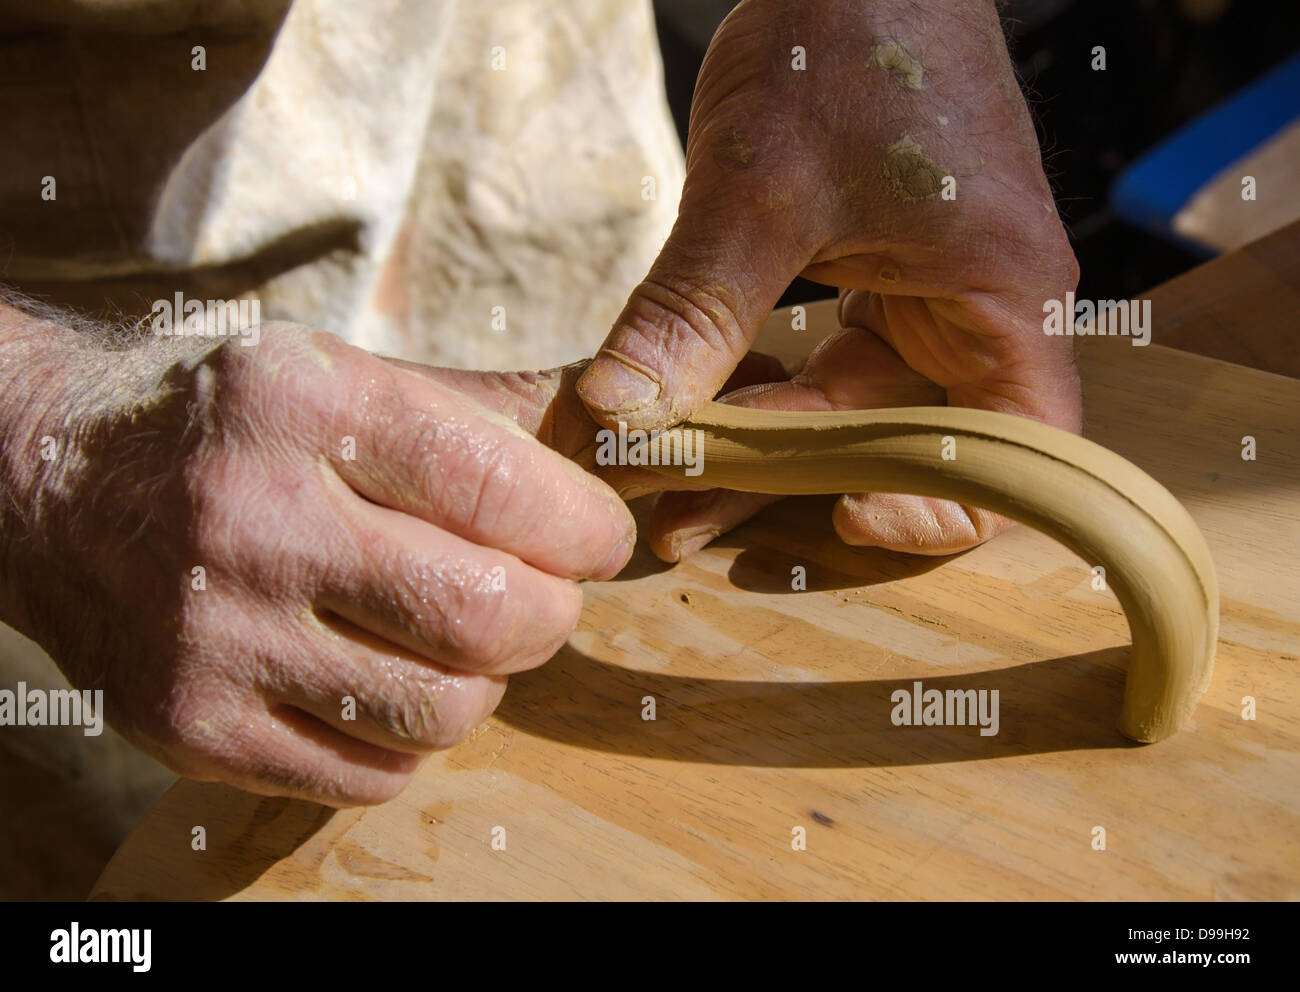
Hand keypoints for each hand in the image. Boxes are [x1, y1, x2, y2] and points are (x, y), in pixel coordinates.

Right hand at [0, 317, 633, 805]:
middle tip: (543, 597)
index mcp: (302, 407)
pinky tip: (389, 684)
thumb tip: (608, 457)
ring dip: (486, 682)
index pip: (495, 485)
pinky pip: (371, 774)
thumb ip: (474, 415)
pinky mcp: (189, 726)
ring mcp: (213, 636)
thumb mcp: (340, 374)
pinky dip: (414, 737)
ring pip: (440, 709)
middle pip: (482, 613)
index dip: (582, 525)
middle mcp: (250, 521)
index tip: (599, 538)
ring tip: (457, 641)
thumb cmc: (229, 426)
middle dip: (552, 614)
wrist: (54, 487)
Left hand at [575, 0, 1081, 559]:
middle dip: (795, 491)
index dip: (944, 505)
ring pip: (850, 415)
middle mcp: (978, 310)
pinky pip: (823, 368)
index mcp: (1005, 294)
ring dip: (758, 452)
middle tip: (682, 520)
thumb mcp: (759, 185)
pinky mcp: (878, 283)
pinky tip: (680, 413)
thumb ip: (692, 308)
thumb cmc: (845, 37)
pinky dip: (757, 395)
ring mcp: (928, 298)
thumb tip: (613, 414)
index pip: (1019, 452)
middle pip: (906, 447)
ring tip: (658, 482)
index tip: (843, 511)